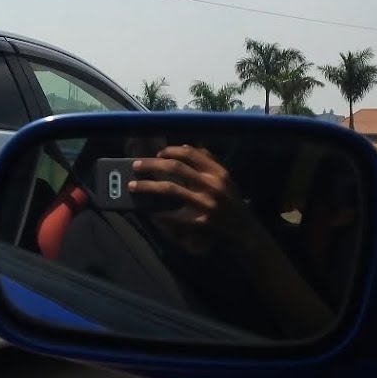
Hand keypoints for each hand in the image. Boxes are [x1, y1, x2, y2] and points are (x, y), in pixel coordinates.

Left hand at [128, 145, 252, 254]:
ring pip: (168, 189)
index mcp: (218, 172)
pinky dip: (157, 212)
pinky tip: (147, 210)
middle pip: (174, 167)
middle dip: (151, 165)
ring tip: (132, 186)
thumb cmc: (231, 202)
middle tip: (135, 166)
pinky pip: (171, 214)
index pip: (190, 153)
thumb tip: (184, 146)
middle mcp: (212, 185)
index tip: (157, 153)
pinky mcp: (199, 221)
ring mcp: (205, 203)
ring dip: (147, 186)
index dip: (170, 151)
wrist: (244, 231)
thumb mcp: (226, 178)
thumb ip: (209, 161)